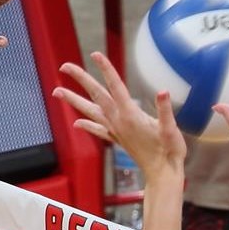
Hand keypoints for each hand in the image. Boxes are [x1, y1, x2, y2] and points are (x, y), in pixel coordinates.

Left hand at [54, 51, 187, 177]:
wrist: (163, 174)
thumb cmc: (169, 152)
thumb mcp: (171, 129)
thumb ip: (166, 110)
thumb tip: (163, 92)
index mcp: (131, 115)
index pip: (116, 87)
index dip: (106, 69)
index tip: (96, 55)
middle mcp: (119, 121)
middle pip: (96, 95)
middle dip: (81, 79)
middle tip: (64, 66)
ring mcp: (116, 130)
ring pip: (91, 111)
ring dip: (73, 100)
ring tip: (57, 91)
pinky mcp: (118, 139)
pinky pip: (98, 129)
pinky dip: (86, 125)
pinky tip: (76, 122)